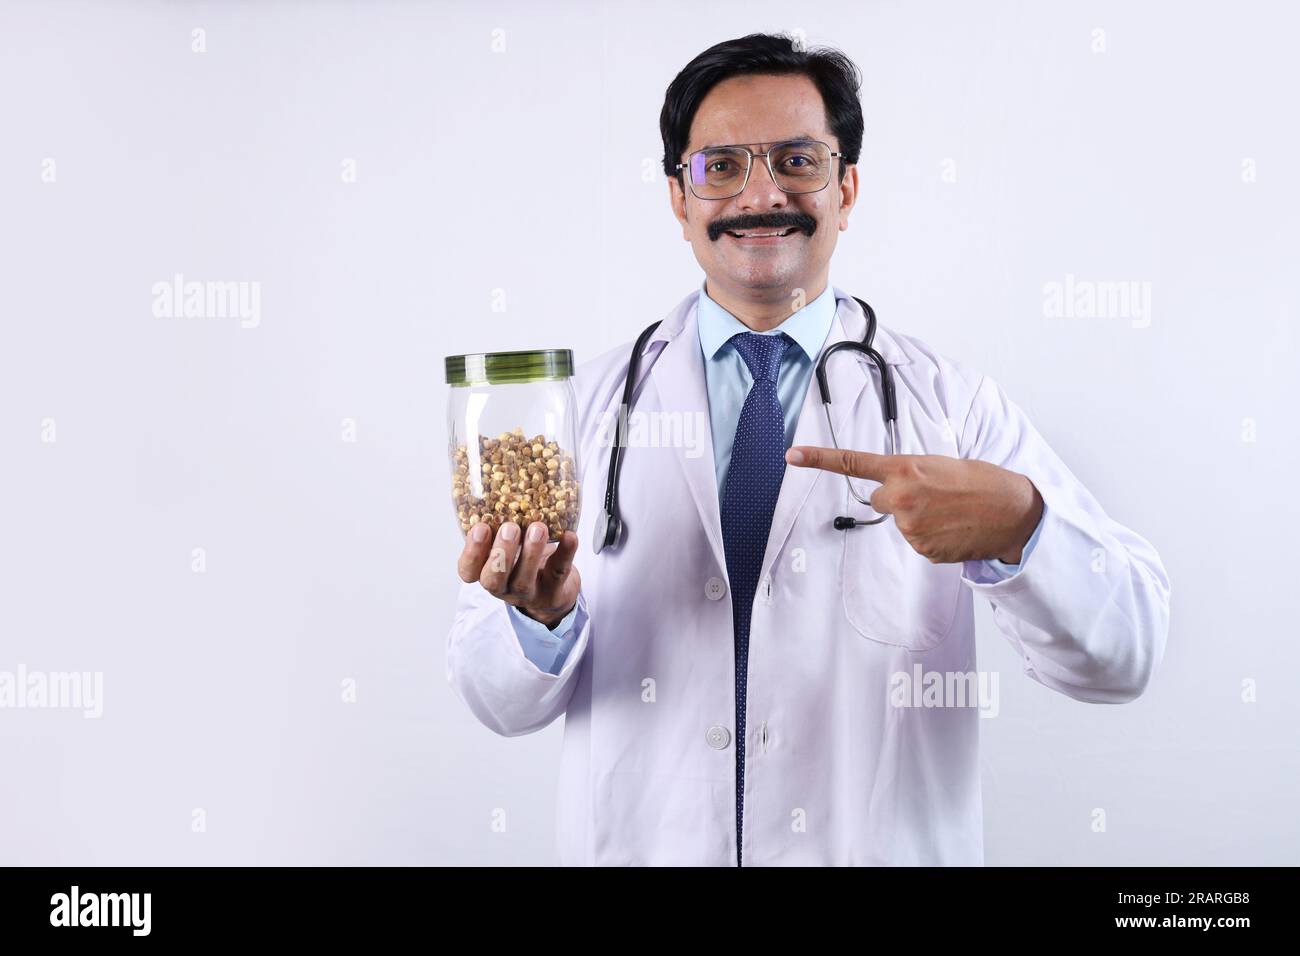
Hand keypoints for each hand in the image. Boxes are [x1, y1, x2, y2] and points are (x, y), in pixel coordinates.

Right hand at [457, 521, 580, 626]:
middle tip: (510, 528)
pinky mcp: (554, 591)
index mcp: (486, 571)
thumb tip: (501, 482)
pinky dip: (564, 553)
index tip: (479, 528)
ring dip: (530, 552)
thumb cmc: (523, 561)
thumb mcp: (506, 545)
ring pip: (524, 579)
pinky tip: (569, 536)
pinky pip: (558, 572)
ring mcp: (528, 592)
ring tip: (538, 528)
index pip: (468, 571)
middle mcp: (503, 586)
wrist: (553, 592)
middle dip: (500, 553)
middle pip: (493, 579)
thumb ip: (499, 525)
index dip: (471, 552)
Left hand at [786, 447, 1043, 564]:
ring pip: (901, 522)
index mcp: (904, 469)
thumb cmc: (981, 483)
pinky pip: (916, 541)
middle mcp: (901, 498)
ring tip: (951, 511)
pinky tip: (953, 529)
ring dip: (919, 517)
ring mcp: (910, 528)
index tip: (792, 455)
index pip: (852, 463)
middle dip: (900, 497)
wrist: (1012, 513)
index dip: (818, 459)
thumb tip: (893, 487)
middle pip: (880, 499)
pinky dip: (931, 536)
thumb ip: (910, 474)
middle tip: (934, 494)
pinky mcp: (922, 550)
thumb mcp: (940, 465)